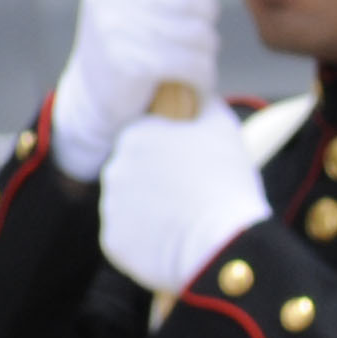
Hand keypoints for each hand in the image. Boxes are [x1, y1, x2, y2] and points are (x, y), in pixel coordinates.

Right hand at [51, 0, 235, 179]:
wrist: (98, 94)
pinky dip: (202, 77)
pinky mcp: (128, 64)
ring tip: (184, 60)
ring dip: (204, 53)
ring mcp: (113, 27)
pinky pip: (193, 64)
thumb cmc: (137, 34)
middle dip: (204, 19)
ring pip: (199, 33)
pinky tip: (189, 81)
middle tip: (186, 36)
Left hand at [99, 110, 272, 294]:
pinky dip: (148, 239)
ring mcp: (110, 207)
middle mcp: (113, 168)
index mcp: (136, 136)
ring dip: (151, 210)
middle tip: (190, 193)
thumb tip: (194, 95)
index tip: (189, 164)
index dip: (168, 151)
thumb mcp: (222, 127)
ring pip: (130, 205)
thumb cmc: (226, 180)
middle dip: (156, 180)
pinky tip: (175, 240)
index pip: (144, 138)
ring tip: (186, 220)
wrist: (222, 242)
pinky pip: (130, 237)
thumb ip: (201, 104)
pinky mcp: (112, 242)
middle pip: (133, 172)